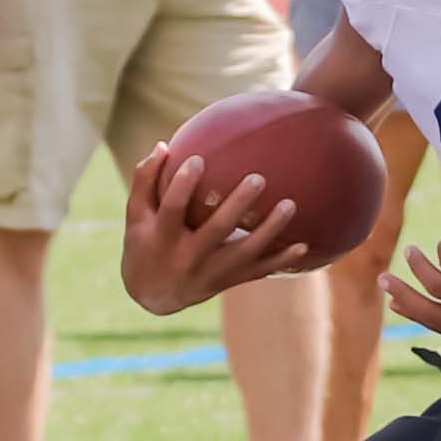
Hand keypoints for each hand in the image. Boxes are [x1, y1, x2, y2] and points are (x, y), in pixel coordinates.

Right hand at [118, 145, 311, 314]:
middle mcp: (187, 258)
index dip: (183, 185)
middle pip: (216, 230)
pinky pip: (258, 272)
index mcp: (162, 238)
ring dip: (269, 230)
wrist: (154, 294)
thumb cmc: (144, 242)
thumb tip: (163, 145)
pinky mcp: (227, 282)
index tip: (199, 159)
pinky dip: (281, 261)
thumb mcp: (136, 215)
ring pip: (244, 252)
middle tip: (258, 178)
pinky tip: (304, 246)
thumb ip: (146, 180)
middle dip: (238, 205)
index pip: (173, 209)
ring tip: (290, 205)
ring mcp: (210, 273)